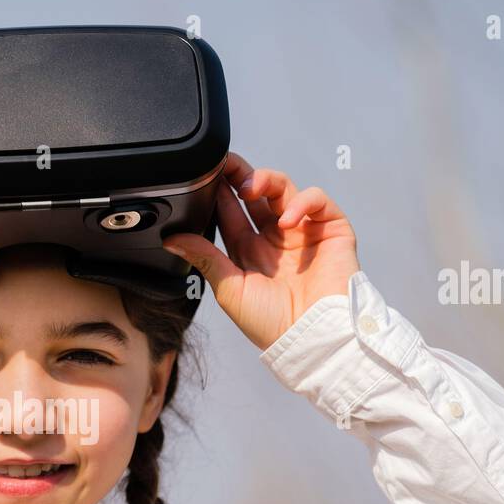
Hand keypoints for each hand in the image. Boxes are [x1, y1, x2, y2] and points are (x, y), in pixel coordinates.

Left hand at [162, 153, 360, 351]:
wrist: (312, 339)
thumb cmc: (272, 324)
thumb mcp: (230, 289)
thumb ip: (205, 258)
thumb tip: (171, 238)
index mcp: (249, 251)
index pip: (231, 211)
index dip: (220, 191)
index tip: (205, 174)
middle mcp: (275, 238)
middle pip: (257, 193)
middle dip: (241, 175)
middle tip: (225, 164)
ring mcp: (303, 231)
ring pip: (285, 189)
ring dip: (267, 180)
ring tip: (250, 188)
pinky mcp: (331, 230)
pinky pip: (318, 201)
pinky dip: (303, 202)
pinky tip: (286, 221)